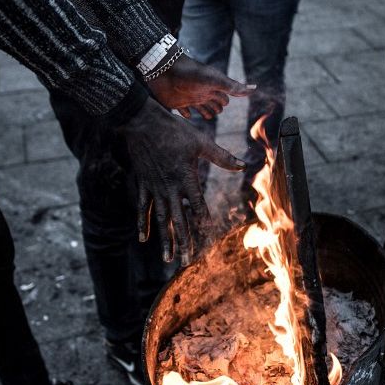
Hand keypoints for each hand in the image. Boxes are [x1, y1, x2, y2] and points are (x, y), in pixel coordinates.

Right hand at [117, 97, 245, 265]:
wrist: (141, 122)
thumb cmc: (174, 130)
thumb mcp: (201, 142)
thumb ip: (222, 157)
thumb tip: (243, 166)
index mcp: (187, 178)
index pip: (197, 207)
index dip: (203, 222)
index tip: (208, 238)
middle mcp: (170, 188)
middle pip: (178, 221)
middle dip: (183, 243)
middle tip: (185, 263)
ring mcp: (155, 188)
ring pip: (161, 220)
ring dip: (165, 240)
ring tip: (167, 259)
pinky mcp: (143, 184)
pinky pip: (142, 209)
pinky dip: (142, 224)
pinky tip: (143, 239)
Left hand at [148, 54, 253, 118]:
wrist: (165, 68)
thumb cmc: (191, 73)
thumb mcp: (215, 81)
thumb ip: (233, 87)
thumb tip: (254, 89)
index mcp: (212, 87)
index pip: (223, 97)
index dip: (225, 102)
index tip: (227, 104)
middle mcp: (202, 92)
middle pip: (213, 103)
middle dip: (216, 109)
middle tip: (216, 112)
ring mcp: (189, 97)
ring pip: (200, 108)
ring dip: (203, 113)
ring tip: (205, 116)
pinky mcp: (176, 102)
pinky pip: (183, 111)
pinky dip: (185, 115)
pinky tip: (186, 117)